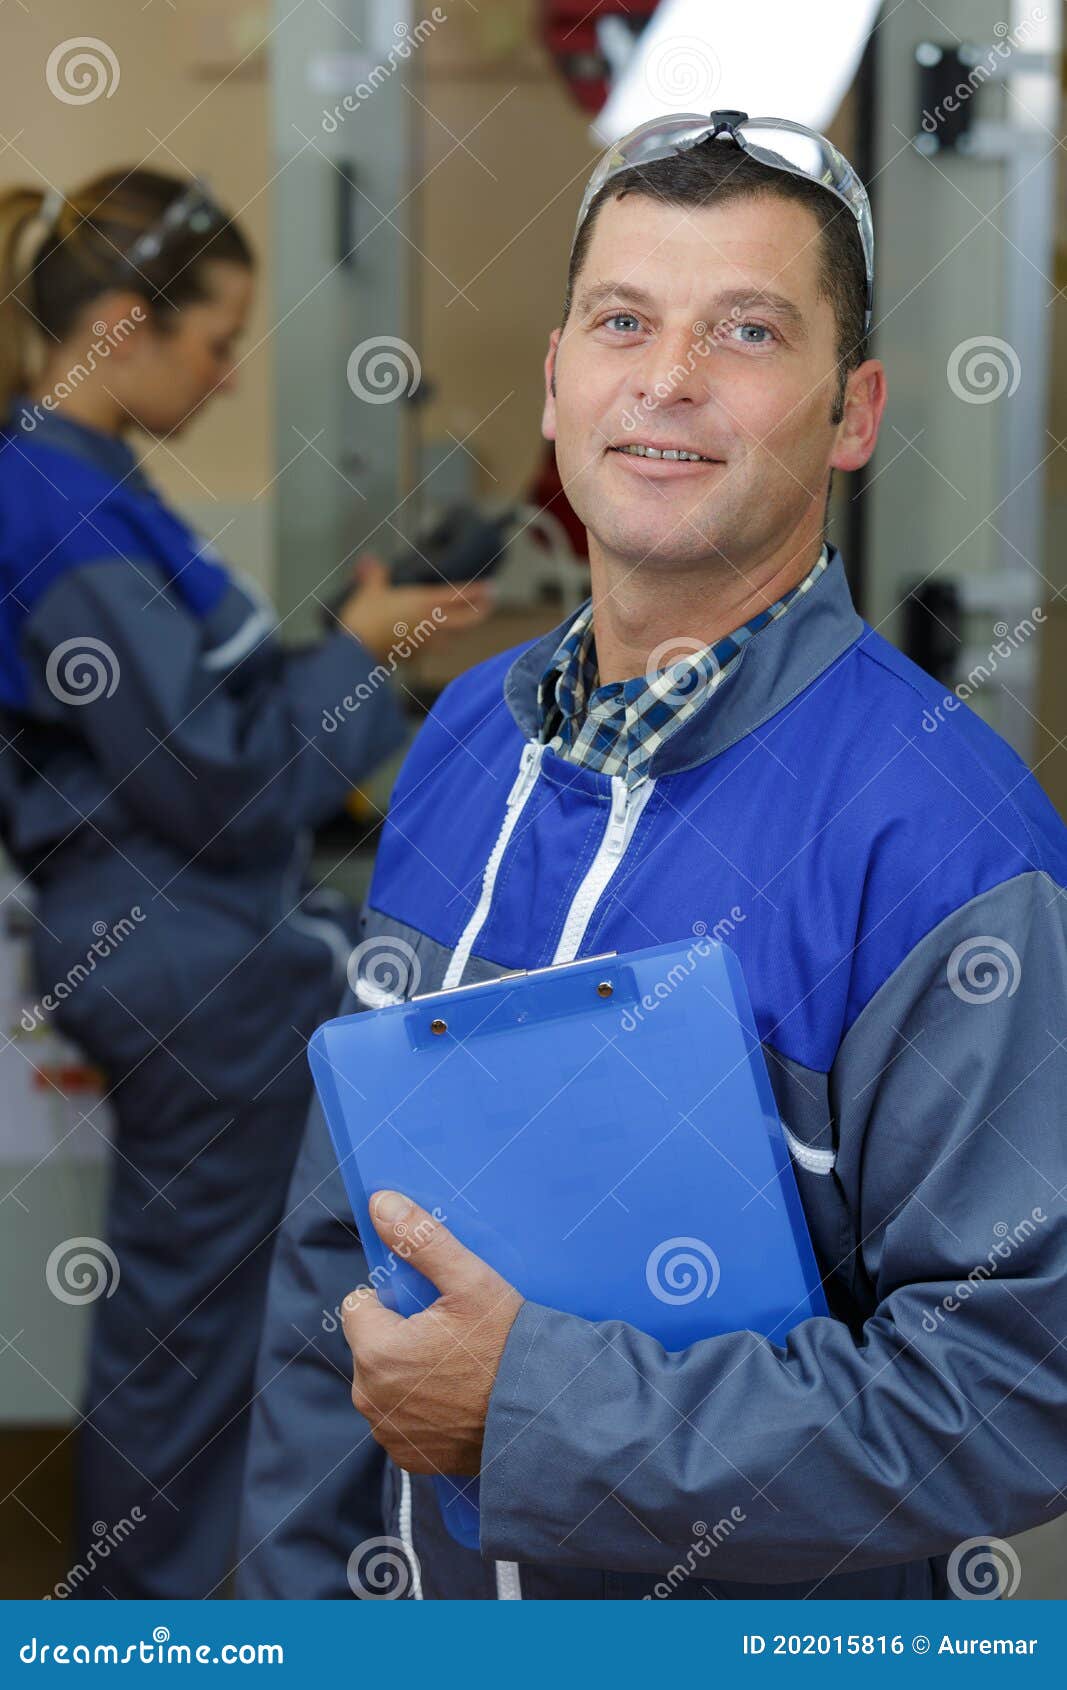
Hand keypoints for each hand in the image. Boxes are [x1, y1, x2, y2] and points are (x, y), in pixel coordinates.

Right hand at [338, 556, 492, 660]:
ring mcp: (426, 643)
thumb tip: (368, 560)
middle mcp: (432, 623)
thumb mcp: (369, 591)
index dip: (477, 591)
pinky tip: (438, 643)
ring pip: (454, 637)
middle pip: (466, 619)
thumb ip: (373, 575)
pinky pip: (436, 650)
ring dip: (463, 630)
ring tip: (467, 625)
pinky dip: (441, 644)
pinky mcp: (416, 657)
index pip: (459, 596)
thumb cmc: (365, 619)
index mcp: (425, 603)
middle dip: (480, 612)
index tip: (490, 588)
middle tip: (489, 605)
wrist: (357, 652)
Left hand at [342, 1191, 523, 1475]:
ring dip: (409, 1373)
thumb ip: (421, 1240)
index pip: (359, 1306)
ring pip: (385, 1382)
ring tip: (458, 1369)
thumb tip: (381, 1203)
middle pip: (371, 1344)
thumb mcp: (470, 1281)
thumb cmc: (507, 1346)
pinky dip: (422, 1408)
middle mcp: (371, 1398)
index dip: (393, 1300)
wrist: (544, 1416)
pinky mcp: (409, 1458)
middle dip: (401, 1336)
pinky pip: (401, 1418)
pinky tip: (459, 1401)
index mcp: (376, 1351)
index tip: (432, 1308)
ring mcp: (389, 1433)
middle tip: (451, 1337)